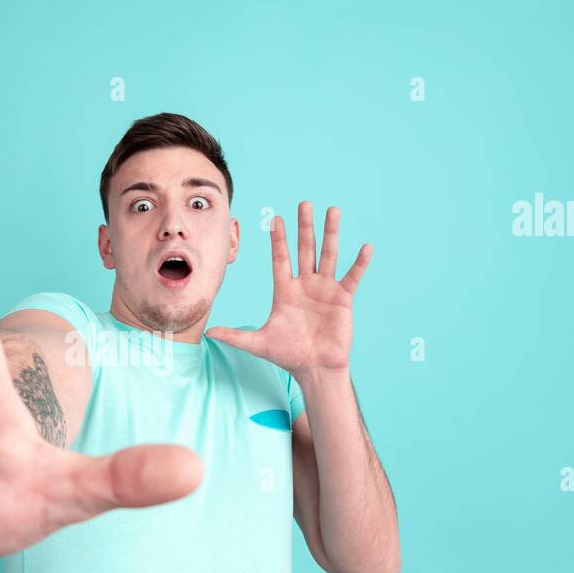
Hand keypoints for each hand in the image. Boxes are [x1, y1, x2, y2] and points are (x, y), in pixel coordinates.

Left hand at [205, 202, 370, 375]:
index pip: (281, 259)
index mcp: (285, 291)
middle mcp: (305, 285)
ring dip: (331, 233)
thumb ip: (235, 335)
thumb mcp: (258, 344)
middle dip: (304, 227)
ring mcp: (325, 289)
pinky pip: (352, 276)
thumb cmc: (288, 355)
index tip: (276, 219)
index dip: (278, 240)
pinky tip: (365, 247)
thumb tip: (208, 333)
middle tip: (304, 203)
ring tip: (333, 211)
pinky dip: (359, 263)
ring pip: (328, 255)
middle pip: (305, 249)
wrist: (314, 369)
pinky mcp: (343, 298)